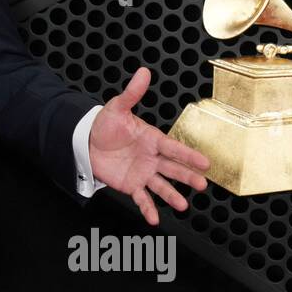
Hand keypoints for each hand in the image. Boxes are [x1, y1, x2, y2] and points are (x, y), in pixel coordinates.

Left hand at [89, 66, 210, 225]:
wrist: (86, 141)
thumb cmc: (105, 124)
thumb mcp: (118, 107)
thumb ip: (132, 93)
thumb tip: (143, 71)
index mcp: (152, 139)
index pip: (173, 148)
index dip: (188, 155)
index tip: (205, 162)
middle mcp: (152, 158)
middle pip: (173, 168)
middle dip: (187, 176)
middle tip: (202, 184)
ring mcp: (143, 173)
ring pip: (161, 186)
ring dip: (172, 196)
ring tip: (183, 206)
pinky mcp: (131, 185)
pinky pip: (142, 199)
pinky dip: (148, 209)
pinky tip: (154, 219)